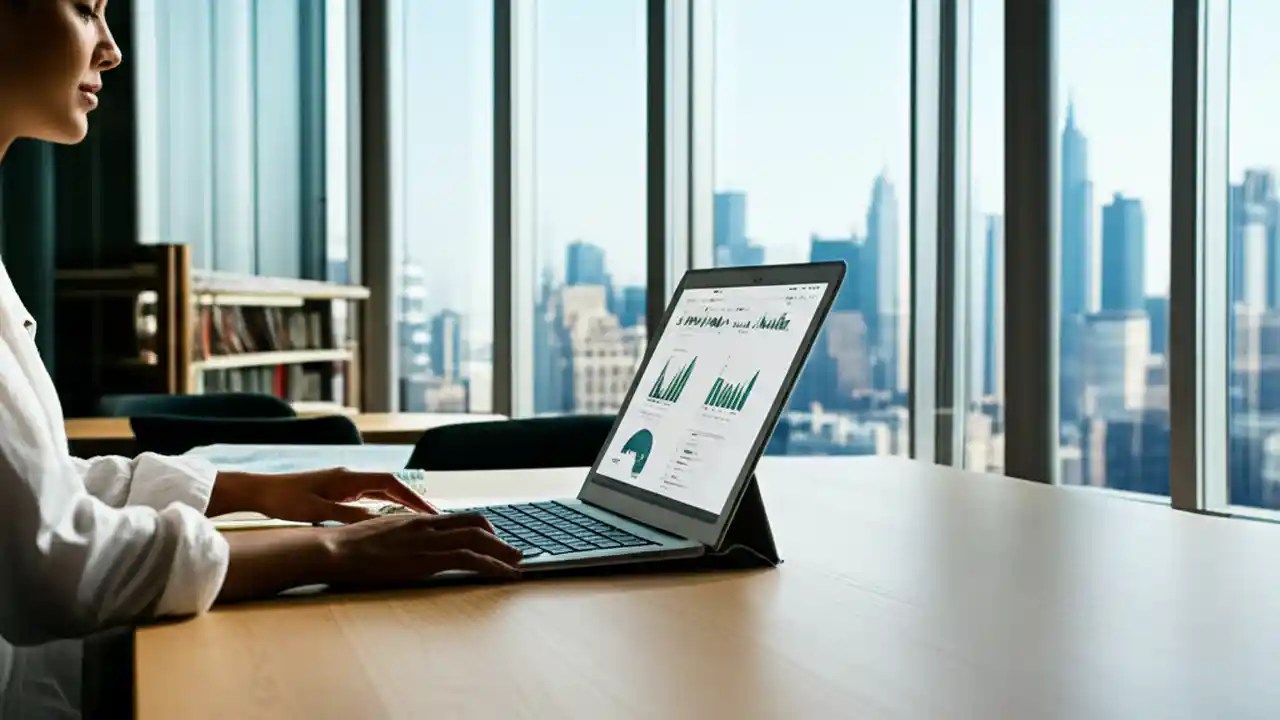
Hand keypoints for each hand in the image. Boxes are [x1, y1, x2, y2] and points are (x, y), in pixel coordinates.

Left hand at [208, 467, 436, 523]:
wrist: (259, 491)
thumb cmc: (285, 501)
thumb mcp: (318, 511)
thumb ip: (348, 516)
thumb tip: (379, 522)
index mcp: (348, 478)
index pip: (390, 483)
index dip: (412, 496)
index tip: (429, 511)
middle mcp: (350, 477)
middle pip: (390, 486)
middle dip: (412, 500)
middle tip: (433, 517)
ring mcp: (343, 483)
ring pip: (380, 491)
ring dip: (399, 503)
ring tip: (419, 520)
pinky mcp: (336, 491)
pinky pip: (368, 497)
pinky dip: (384, 505)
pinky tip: (389, 519)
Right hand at [321, 513, 524, 585]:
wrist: (333, 549)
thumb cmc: (347, 546)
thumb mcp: (379, 534)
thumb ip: (399, 537)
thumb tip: (406, 545)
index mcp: (416, 518)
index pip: (458, 517)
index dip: (481, 527)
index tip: (493, 538)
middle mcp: (427, 525)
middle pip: (475, 524)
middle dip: (498, 539)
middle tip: (513, 552)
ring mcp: (428, 541)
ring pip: (478, 540)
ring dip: (502, 554)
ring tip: (518, 565)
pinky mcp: (426, 560)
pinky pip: (469, 560)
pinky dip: (493, 566)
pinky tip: (504, 575)